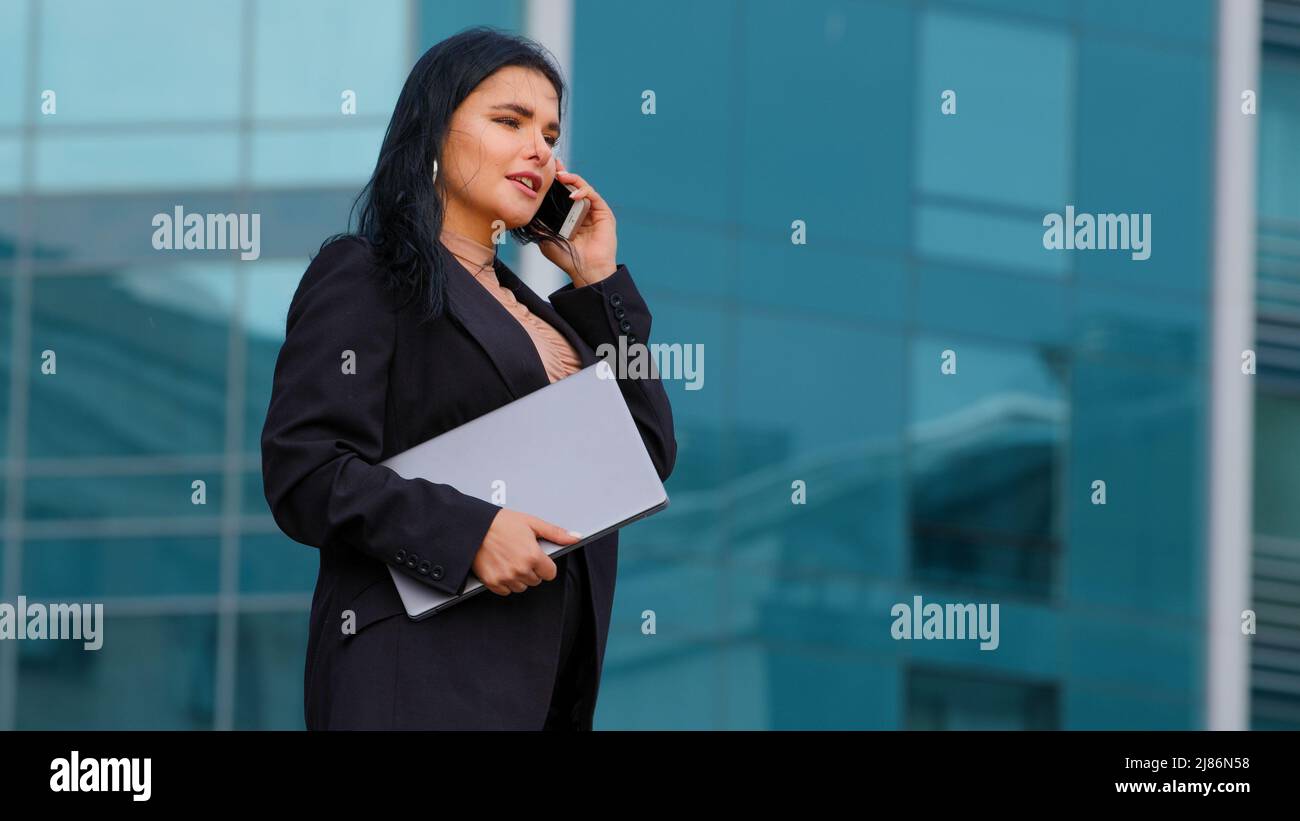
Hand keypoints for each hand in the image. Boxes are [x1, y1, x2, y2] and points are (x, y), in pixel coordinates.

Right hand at [471, 508, 581, 595]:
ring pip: (522, 587)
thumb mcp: (532, 523)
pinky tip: (501, 566)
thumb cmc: (500, 522)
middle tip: (519, 553)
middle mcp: (520, 569)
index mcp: (533, 555)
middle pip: (536, 580)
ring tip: (509, 559)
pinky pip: (506, 591)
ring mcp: (506, 578)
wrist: (473, 527)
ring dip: (519, 577)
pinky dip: (505, 582)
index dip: (544, 564)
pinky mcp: (492, 583)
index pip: (550, 573)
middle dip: (531, 569)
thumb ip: (556, 533)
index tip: (536, 556)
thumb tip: (575, 537)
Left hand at [538, 157, 617, 287]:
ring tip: (561, 177)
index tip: (544, 171)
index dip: (554, 181)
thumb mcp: (546, 239)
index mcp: (568, 215)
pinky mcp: (604, 213)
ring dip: (572, 179)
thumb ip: (538, 226)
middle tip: (552, 163)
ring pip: (583, 187)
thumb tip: (526, 212)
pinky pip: (593, 196)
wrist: (586, 270)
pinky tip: (573, 194)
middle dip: (563, 173)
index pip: (561, 193)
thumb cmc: (567, 258)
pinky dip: (583, 191)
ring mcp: (593, 211)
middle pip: (573, 186)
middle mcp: (581, 211)